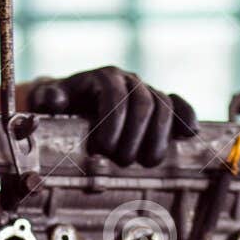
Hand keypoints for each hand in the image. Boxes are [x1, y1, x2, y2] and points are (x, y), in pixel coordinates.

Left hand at [27, 67, 197, 166]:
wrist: (75, 100)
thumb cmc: (62, 104)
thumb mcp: (49, 100)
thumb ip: (49, 98)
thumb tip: (56, 100)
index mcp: (103, 77)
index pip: (114, 94)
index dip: (112, 121)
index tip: (103, 148)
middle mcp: (128, 80)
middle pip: (143, 102)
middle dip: (136, 134)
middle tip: (124, 161)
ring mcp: (146, 90)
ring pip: (163, 105)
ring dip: (160, 135)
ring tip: (149, 162)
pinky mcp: (158, 104)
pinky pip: (178, 103)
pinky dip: (186, 116)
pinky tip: (190, 134)